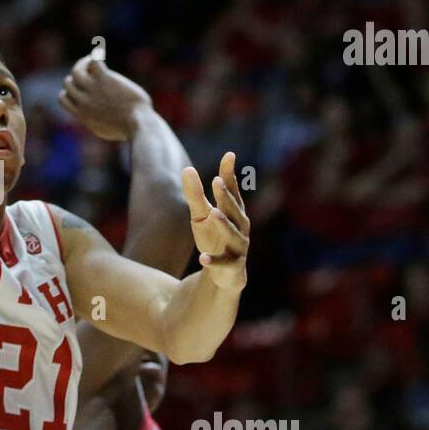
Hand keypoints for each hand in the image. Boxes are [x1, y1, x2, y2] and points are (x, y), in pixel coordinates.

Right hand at [58, 55, 152, 141]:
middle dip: (76, 76)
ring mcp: (93, 90)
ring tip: (90, 59)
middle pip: (68, 83)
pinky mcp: (105, 80)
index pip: (63, 98)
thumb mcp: (104, 130)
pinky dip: (94, 56)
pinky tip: (100, 53)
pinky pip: (94, 62)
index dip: (69, 90)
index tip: (80, 87)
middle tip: (88, 71)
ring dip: (82, 63)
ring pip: (77, 71)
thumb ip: (94, 121)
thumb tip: (92, 117)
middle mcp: (83, 102)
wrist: (138, 124)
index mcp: (81, 115)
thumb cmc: (127, 129)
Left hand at [181, 151, 249, 291]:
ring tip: (213, 214)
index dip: (230, 174)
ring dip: (224, 224)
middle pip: (234, 210)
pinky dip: (213, 261)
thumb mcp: (201, 216)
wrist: (224, 275)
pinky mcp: (232, 267)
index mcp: (234, 212)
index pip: (232, 190)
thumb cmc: (213, 238)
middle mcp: (241, 227)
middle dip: (226, 196)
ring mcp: (239, 247)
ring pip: (233, 235)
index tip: (229, 155)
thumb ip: (196, 195)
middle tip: (216, 180)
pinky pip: (223, 263)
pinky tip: (202, 258)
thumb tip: (187, 168)